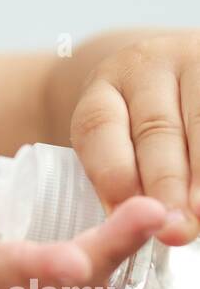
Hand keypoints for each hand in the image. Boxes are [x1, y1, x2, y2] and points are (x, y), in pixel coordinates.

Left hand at [71, 32, 199, 246]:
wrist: (173, 72)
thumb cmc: (140, 125)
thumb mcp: (117, 140)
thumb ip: (122, 179)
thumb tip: (142, 221)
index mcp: (104, 87)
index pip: (99, 125)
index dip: (114, 173)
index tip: (132, 213)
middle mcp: (147, 67)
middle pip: (155, 127)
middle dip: (167, 182)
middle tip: (176, 228)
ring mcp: (192, 60)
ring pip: (199, 118)